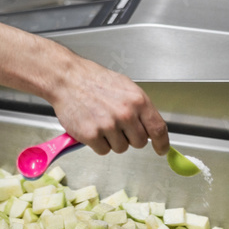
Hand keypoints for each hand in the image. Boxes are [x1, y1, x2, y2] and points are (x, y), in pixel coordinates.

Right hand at [47, 57, 168, 156]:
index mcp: (137, 100)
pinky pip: (103, 150)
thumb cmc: (94, 80)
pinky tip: (91, 126)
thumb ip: (139, 107)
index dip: (162, 143)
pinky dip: (97, 143)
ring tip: (101, 122)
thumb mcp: (124, 87)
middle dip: (130, 137)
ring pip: (121, 148)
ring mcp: (108, 125)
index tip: (161, 149)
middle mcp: (125, 114)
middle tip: (117, 125)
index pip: (158, 129)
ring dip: (112, 140)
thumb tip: (150, 126)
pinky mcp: (91, 135)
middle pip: (139, 142)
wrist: (67, 78)